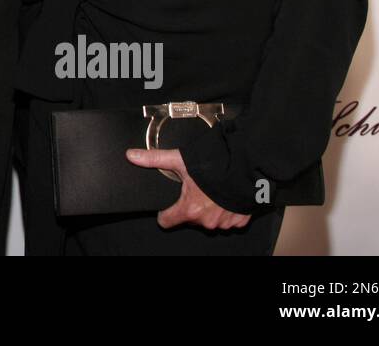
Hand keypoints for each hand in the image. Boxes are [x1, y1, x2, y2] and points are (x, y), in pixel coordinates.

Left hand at [125, 147, 252, 230]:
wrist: (247, 168)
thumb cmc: (214, 166)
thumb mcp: (181, 160)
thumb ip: (155, 159)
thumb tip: (131, 155)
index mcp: (189, 209)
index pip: (167, 221)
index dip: (164, 213)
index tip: (166, 206)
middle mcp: (206, 221)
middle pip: (189, 218)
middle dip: (190, 206)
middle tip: (194, 189)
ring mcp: (223, 223)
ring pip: (209, 219)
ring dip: (209, 208)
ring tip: (210, 191)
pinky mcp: (239, 221)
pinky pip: (227, 220)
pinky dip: (225, 210)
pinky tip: (224, 196)